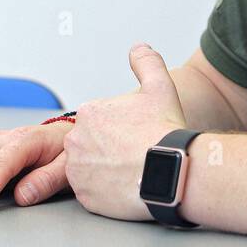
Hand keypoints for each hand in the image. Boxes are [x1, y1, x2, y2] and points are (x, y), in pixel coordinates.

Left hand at [64, 43, 187, 220]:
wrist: (171, 171)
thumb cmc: (164, 132)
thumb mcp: (160, 86)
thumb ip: (146, 63)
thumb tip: (138, 48)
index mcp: (89, 113)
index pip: (98, 121)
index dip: (119, 129)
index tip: (134, 135)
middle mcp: (75, 141)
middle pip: (90, 144)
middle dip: (109, 149)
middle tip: (134, 154)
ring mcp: (77, 171)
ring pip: (89, 168)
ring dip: (105, 170)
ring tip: (132, 171)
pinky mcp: (84, 197)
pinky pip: (91, 193)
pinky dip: (106, 191)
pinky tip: (127, 186)